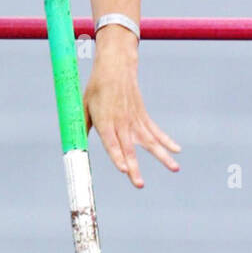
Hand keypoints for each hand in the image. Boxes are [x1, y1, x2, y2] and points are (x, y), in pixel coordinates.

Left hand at [83, 59, 180, 189]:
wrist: (115, 68)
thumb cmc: (96, 89)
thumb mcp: (83, 107)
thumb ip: (81, 127)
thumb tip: (74, 146)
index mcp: (104, 121)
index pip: (111, 142)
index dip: (116, 156)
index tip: (122, 169)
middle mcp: (121, 123)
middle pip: (129, 148)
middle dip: (134, 168)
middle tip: (139, 184)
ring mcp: (134, 120)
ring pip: (149, 141)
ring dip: (162, 156)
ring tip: (175, 169)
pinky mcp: (142, 116)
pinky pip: (156, 131)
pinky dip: (167, 141)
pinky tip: (176, 151)